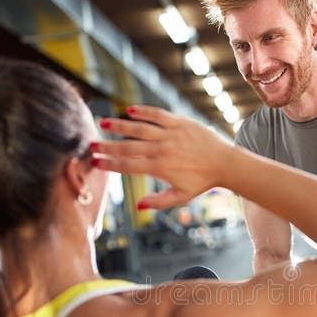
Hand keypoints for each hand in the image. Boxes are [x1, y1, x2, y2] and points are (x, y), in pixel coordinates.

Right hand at [92, 105, 232, 208]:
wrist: (224, 163)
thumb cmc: (202, 182)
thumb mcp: (180, 197)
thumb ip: (158, 202)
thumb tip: (137, 206)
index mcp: (160, 168)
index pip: (128, 166)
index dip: (110, 165)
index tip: (96, 163)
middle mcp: (162, 149)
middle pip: (128, 147)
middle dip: (108, 146)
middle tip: (92, 145)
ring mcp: (171, 134)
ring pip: (140, 128)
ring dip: (120, 126)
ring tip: (104, 123)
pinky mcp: (180, 122)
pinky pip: (158, 115)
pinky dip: (143, 111)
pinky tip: (130, 110)